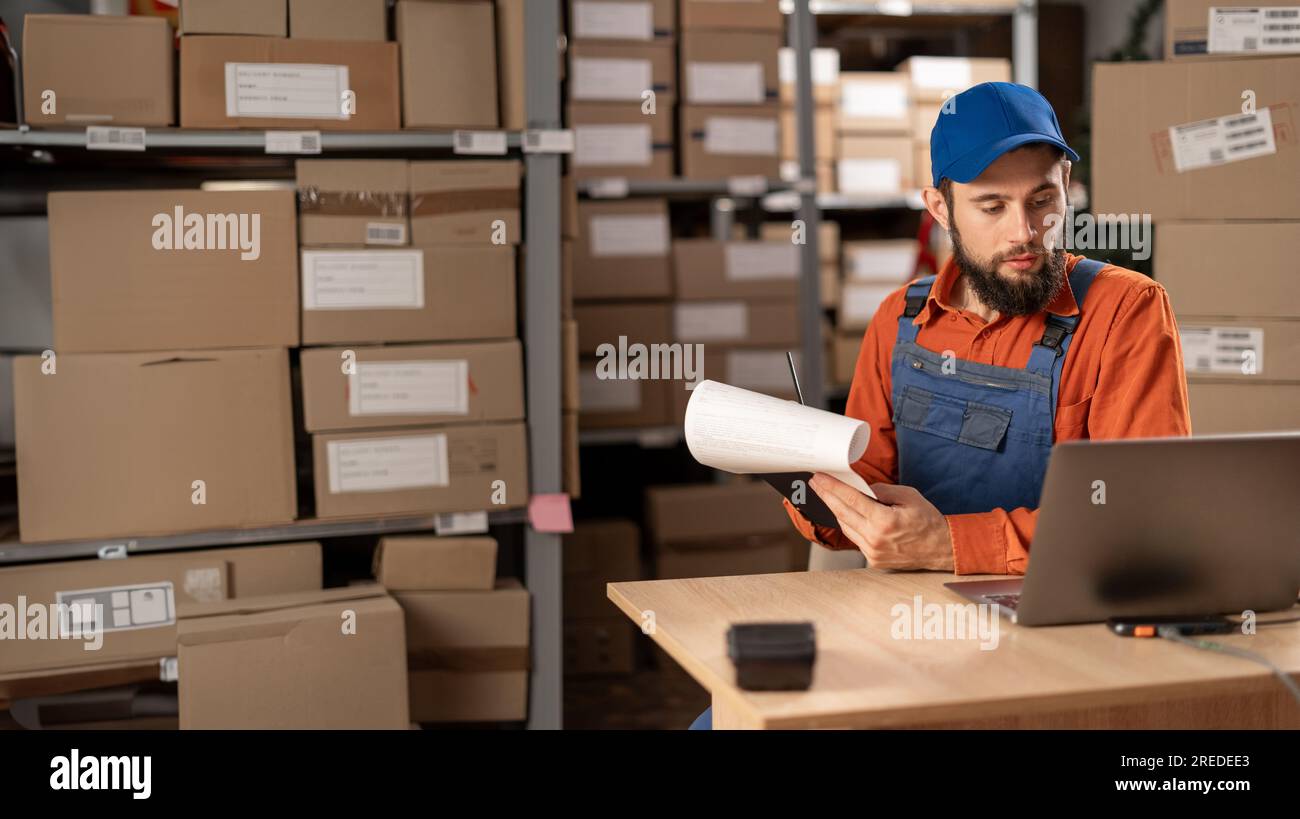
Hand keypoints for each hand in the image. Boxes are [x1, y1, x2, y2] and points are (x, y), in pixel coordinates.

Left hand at [809, 473, 953, 570]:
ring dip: (835, 509)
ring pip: (845, 526)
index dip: (832, 487)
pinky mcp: (872, 559)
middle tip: (815, 483)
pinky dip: (848, 523)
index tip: (820, 478)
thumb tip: (860, 487)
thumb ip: (881, 490)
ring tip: (827, 494)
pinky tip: (844, 512)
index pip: (850, 500)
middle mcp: (875, 539)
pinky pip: (854, 537)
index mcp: (884, 521)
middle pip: (842, 513)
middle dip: (826, 495)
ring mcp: (872, 552)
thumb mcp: (908, 496)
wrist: (941, 548)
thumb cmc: (928, 521)